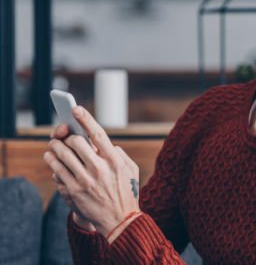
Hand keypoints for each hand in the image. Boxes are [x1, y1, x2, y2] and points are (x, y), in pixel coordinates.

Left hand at [43, 106, 140, 241]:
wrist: (120, 220)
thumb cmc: (126, 192)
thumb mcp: (131, 170)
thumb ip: (119, 154)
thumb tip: (105, 143)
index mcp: (115, 161)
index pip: (98, 134)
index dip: (85, 119)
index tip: (75, 109)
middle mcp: (100, 169)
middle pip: (76, 142)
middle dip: (67, 136)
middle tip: (62, 134)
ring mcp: (86, 180)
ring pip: (63, 155)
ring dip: (55, 147)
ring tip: (53, 145)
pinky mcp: (74, 191)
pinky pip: (56, 170)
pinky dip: (51, 161)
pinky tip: (51, 158)